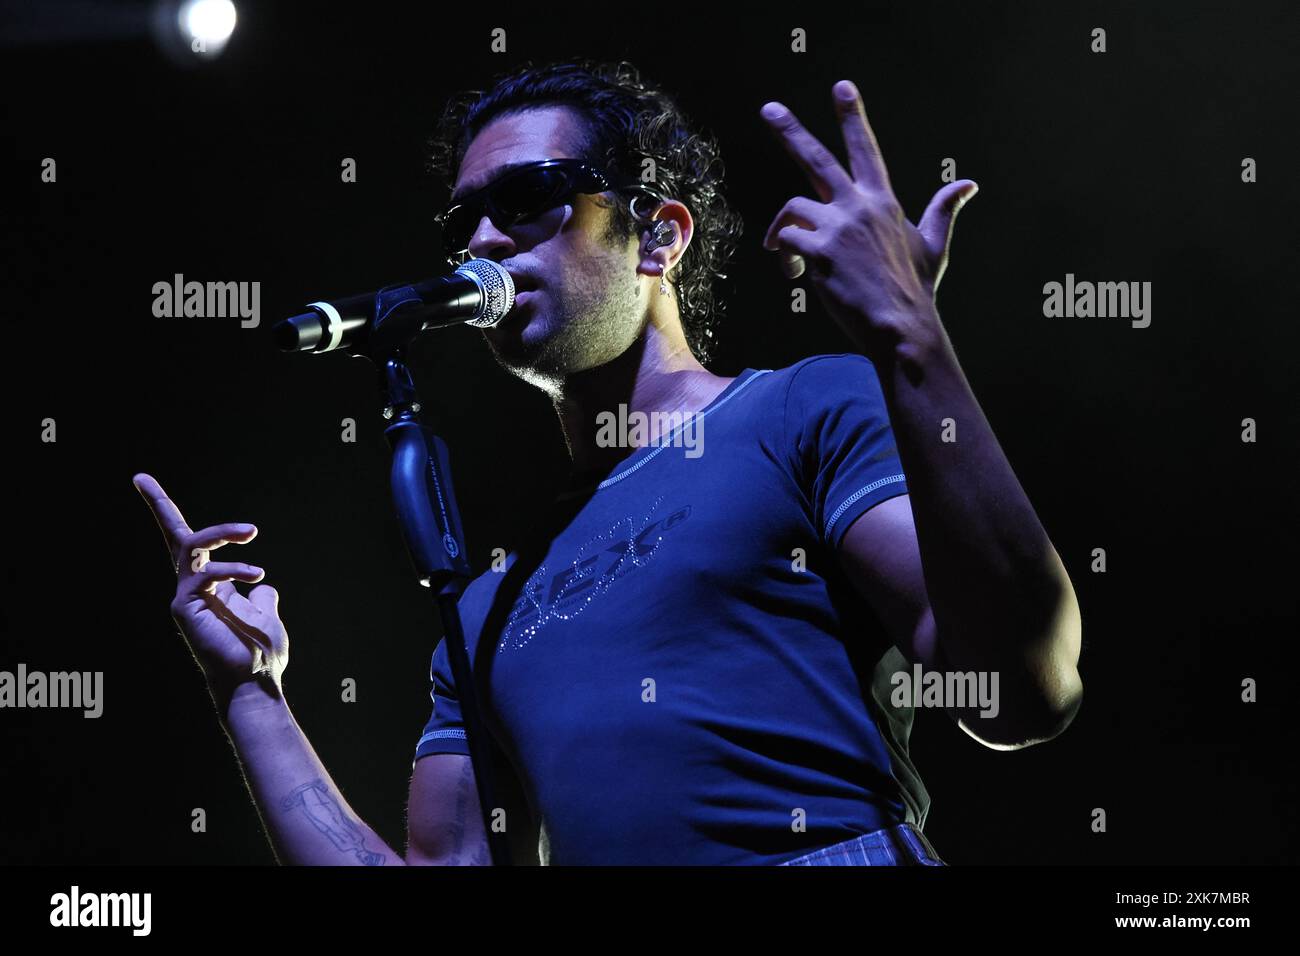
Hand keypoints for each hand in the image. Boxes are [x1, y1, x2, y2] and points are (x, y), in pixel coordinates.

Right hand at [133, 472, 287, 695]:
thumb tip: (264, 587)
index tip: (146, 484)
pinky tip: (255, 575)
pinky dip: (232, 568)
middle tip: (140, 477)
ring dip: (221, 532)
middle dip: (158, 504)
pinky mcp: (186, 605)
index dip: (175, 519)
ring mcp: (185, 595)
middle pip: (174, 536)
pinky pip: (206, 573)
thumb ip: (262, 599)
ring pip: (191, 544)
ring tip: (251, 531)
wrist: (254, 683)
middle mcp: (192, 586)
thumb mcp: (266, 616)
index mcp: (210, 585)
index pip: (192, 546)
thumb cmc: (259, 654)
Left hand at [760, 79, 977, 361]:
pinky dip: (783, 257)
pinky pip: (786, 242)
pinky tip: (793, 276)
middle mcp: (859, 207)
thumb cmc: (916, 290)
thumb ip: (943, 210)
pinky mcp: (820, 252)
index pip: (865, 149)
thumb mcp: (934, 245)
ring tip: (784, 254)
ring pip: (793, 210)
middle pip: (816, 159)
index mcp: (883, 201)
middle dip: (791, 131)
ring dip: (781, 231)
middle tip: (769, 109)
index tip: (842, 88)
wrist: (902, 327)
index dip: (853, 117)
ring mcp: (838, 228)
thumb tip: (969, 184)